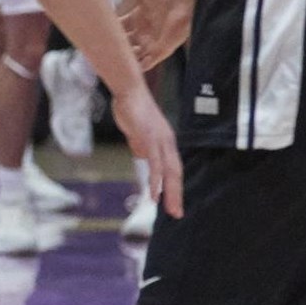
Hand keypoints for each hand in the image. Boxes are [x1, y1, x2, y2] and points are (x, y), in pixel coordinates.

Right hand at [108, 0, 195, 69]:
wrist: (182, 1)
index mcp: (138, 18)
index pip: (120, 27)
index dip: (110, 30)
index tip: (97, 34)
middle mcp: (144, 31)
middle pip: (125, 43)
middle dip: (115, 46)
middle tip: (100, 50)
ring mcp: (151, 43)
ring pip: (134, 55)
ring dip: (124, 58)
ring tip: (109, 62)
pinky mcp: (160, 51)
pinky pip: (146, 64)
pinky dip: (137, 68)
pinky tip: (125, 69)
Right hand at [111, 85, 183, 218]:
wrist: (129, 90)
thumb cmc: (131, 107)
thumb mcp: (136, 131)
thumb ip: (140, 144)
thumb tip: (141, 156)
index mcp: (166, 141)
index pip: (173, 168)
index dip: (174, 185)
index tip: (173, 202)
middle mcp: (167, 142)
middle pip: (176, 173)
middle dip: (177, 194)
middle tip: (176, 213)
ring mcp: (160, 141)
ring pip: (169, 172)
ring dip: (170, 193)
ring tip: (170, 209)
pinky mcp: (150, 140)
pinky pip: (155, 165)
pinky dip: (155, 181)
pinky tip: (153, 194)